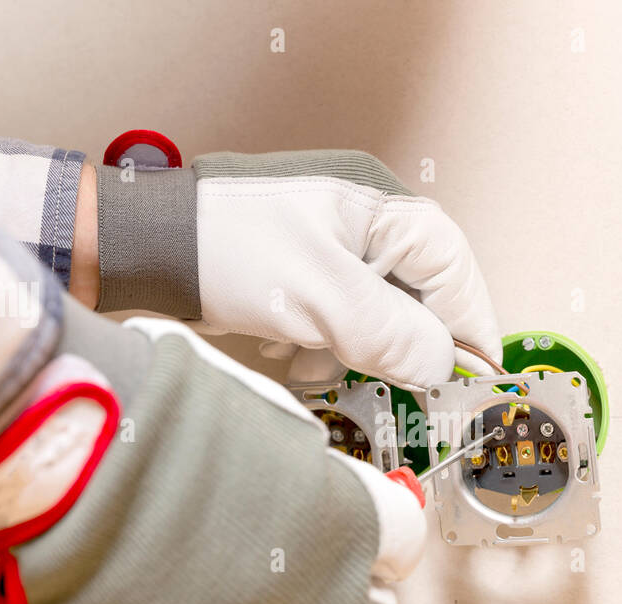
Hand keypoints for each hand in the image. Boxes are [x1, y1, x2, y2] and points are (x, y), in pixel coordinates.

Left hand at [188, 150, 501, 388]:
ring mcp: (329, 237)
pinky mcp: (300, 262)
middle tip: (393, 382)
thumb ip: (392, 333)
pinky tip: (287, 347)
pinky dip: (321, 337)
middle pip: (414, 292)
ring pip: (374, 308)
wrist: (142, 245)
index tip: (479, 376)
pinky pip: (336, 309)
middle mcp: (362, 214)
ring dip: (351, 345)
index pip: (453, 266)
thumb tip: (440, 365)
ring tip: (309, 358)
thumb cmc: (227, 251)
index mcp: (379, 204)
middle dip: (396, 341)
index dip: (472, 324)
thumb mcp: (321, 299)